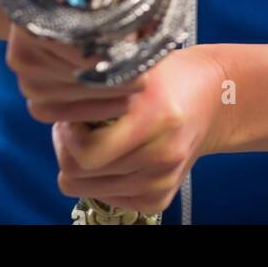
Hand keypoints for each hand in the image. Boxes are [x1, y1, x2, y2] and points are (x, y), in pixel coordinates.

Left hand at [51, 45, 225, 212]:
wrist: (214, 98)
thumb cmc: (168, 77)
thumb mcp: (136, 68)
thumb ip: (100, 84)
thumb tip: (53, 103)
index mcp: (155, 116)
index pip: (86, 153)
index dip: (67, 134)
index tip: (72, 113)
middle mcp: (161, 154)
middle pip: (80, 174)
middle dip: (67, 148)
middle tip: (75, 124)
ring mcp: (162, 180)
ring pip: (88, 189)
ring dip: (82, 164)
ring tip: (93, 136)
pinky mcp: (160, 198)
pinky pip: (106, 198)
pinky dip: (101, 178)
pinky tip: (113, 152)